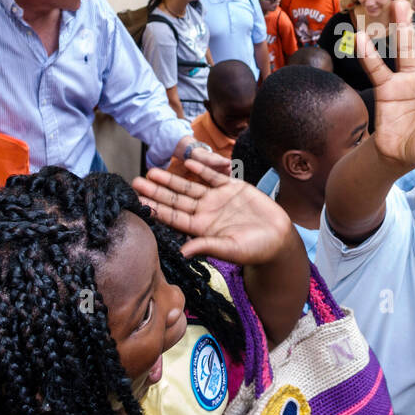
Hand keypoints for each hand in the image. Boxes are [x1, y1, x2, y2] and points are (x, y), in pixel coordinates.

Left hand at [133, 160, 295, 265]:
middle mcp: (206, 212)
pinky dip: (202, 168)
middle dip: (156, 191)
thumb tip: (182, 253)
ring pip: (190, 186)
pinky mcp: (233, 187)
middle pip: (176, 199)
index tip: (138, 201)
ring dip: (172, 179)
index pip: (173, 217)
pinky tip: (187, 162)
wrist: (278, 238)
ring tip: (153, 171)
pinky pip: (214, 176)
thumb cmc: (255, 249)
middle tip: (136, 181)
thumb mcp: (230, 249)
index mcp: (201, 229)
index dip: (155, 208)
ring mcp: (218, 199)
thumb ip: (206, 246)